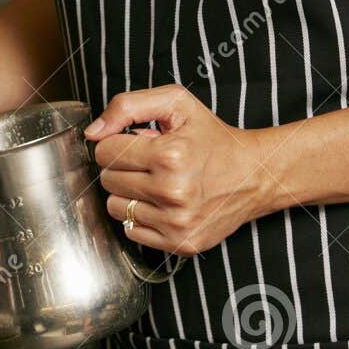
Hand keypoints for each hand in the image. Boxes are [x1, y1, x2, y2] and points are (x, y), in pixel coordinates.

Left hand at [85, 84, 271, 255]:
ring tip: (157, 183)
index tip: (139, 143)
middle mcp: (172, 192)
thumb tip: (93, 132)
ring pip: (116, 208)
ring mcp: (176, 222)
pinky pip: (131, 232)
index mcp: (169, 155)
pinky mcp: (180, 244)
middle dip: (123, 167)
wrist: (255, 174)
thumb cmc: (213, 138)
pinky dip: (142, 217)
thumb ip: (128, 106)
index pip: (104, 151)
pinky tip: (163, 204)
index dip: (118, 143)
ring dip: (129, 193)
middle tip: (150, 162)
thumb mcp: (177, 104)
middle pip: (107, 180)